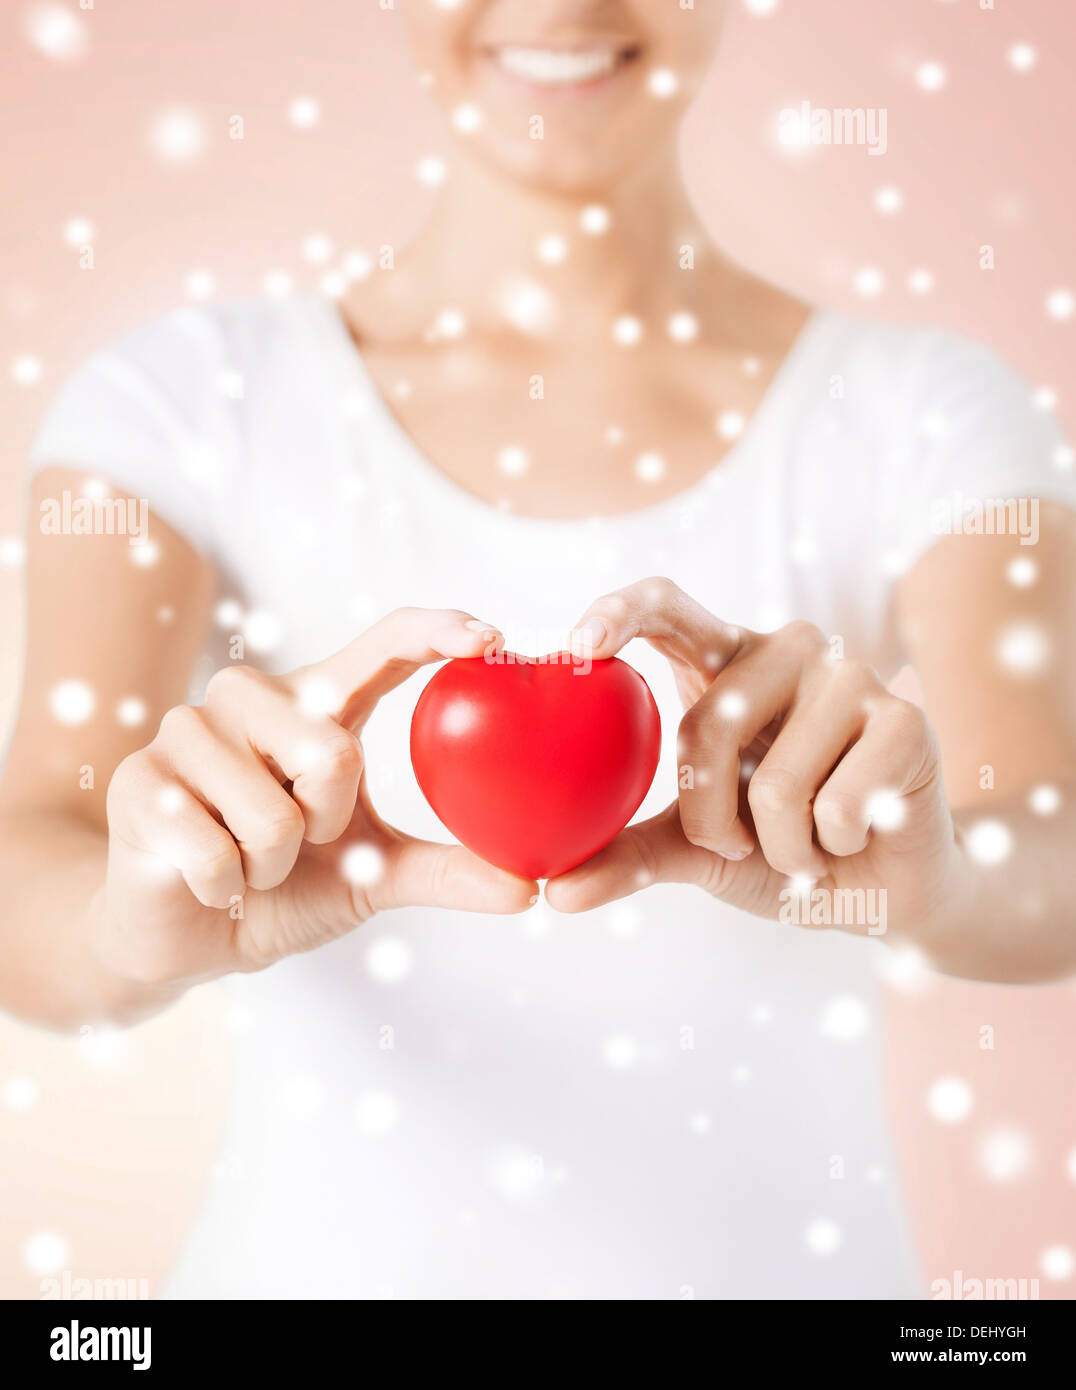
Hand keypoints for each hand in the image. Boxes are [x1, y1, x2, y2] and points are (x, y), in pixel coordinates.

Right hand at [94, 609, 536, 987]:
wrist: (186, 936)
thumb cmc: (283, 886)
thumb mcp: (373, 875)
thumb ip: (445, 871)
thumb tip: (530, 887)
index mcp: (314, 705)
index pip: (380, 646)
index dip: (434, 631)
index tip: (490, 638)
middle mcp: (249, 699)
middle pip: (332, 750)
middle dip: (325, 826)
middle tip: (297, 842)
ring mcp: (186, 730)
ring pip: (275, 811)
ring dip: (274, 865)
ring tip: (249, 861)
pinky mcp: (140, 780)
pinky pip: (217, 851)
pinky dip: (229, 887)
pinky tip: (209, 880)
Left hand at [546, 579, 963, 939]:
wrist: (879, 890)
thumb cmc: (778, 850)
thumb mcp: (694, 849)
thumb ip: (628, 857)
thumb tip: (556, 892)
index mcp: (724, 662)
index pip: (666, 606)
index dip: (620, 612)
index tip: (578, 647)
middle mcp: (785, 651)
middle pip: (706, 725)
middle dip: (710, 818)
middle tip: (743, 842)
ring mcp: (849, 677)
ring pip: (774, 780)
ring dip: (781, 846)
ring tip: (810, 839)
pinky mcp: (905, 719)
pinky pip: (836, 804)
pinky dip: (833, 847)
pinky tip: (856, 834)